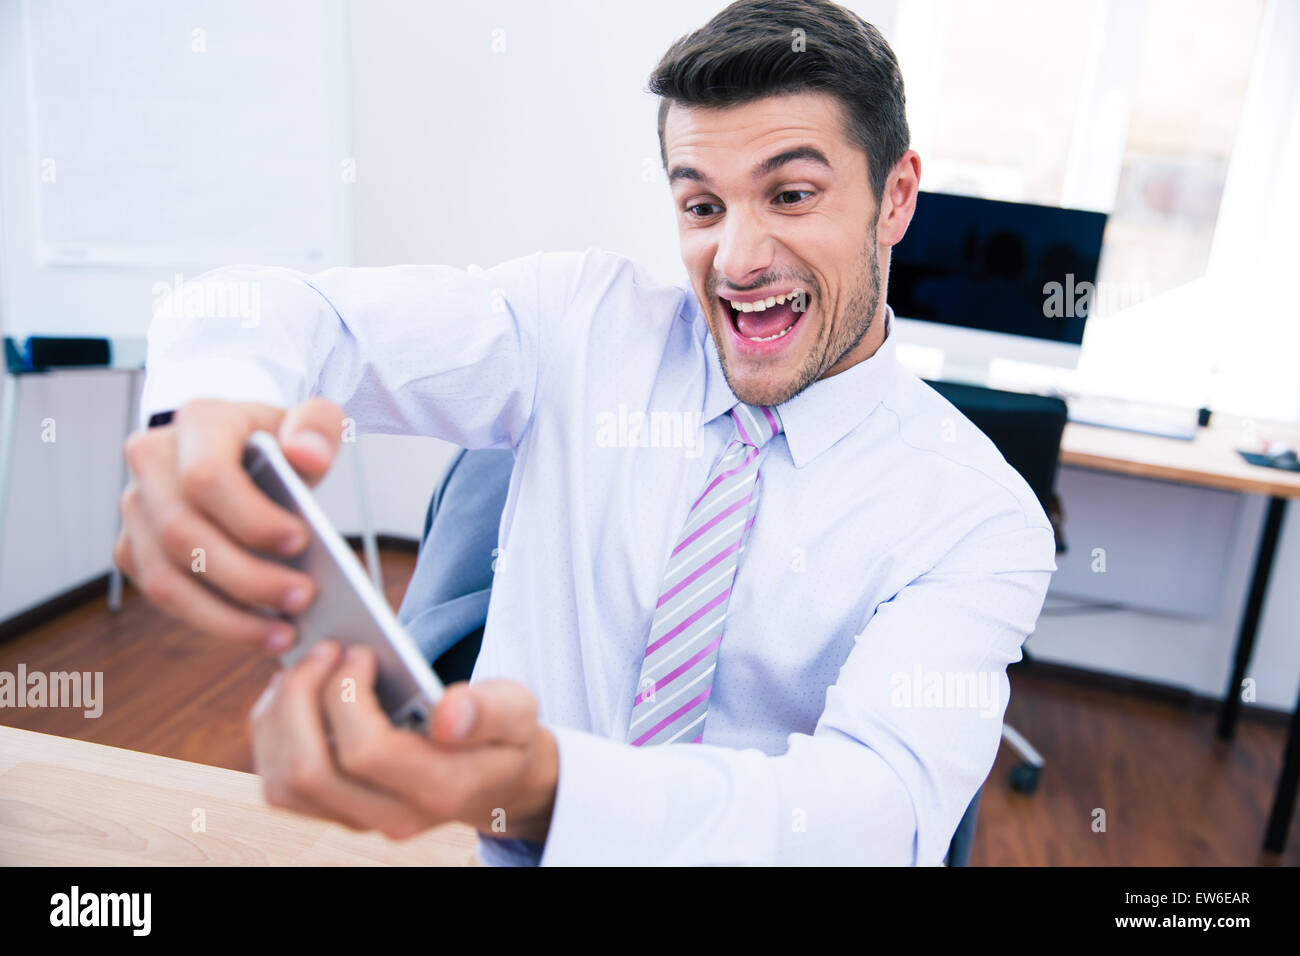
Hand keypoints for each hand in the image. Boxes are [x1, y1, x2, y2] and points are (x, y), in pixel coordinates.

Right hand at [114, 397, 345, 653]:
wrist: (245, 455)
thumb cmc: (278, 444)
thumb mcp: (310, 424)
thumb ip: (318, 428)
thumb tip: (307, 455)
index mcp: (197, 422)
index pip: (206, 477)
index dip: (250, 517)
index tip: (300, 541)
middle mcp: (151, 462)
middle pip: (184, 535)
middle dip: (247, 577)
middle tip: (303, 597)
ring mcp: (136, 509)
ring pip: (167, 579)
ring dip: (228, 616)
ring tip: (285, 633)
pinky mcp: (133, 550)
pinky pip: (166, 597)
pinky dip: (215, 622)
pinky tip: (262, 634)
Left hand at [249, 641, 557, 844]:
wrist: (495, 780)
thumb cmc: (503, 736)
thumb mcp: (517, 712)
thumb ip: (489, 710)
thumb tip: (447, 714)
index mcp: (439, 789)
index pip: (366, 752)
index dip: (347, 695)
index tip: (361, 653)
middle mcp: (392, 815)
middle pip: (309, 771)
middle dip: (301, 698)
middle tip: (325, 650)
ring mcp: (359, 818)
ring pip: (284, 783)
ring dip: (279, 717)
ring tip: (304, 668)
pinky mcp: (336, 811)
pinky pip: (280, 784)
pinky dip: (274, 734)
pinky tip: (295, 696)